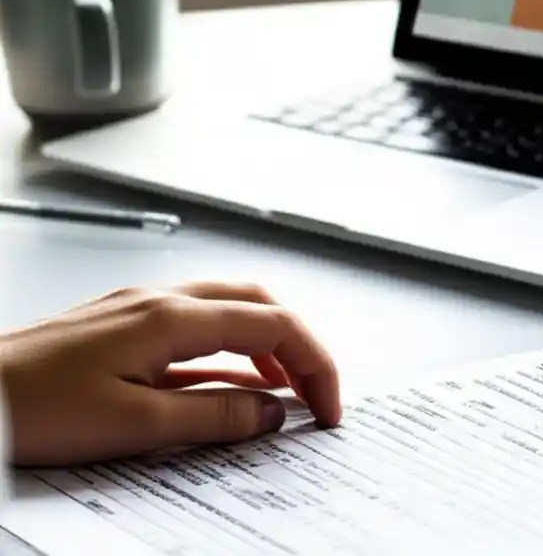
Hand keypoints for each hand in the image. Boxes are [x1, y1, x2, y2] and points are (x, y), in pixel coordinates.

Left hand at [0, 282, 341, 466]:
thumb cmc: (32, 408)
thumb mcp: (135, 425)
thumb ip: (213, 416)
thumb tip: (269, 412)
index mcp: (172, 317)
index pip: (274, 324)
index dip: (315, 364)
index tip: (327, 407)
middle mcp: (160, 301)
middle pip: (258, 304)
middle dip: (299, 346)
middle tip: (315, 393)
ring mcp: (138, 309)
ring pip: (228, 310)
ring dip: (266, 346)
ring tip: (282, 392)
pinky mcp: (119, 327)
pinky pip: (194, 327)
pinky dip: (227, 352)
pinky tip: (227, 385)